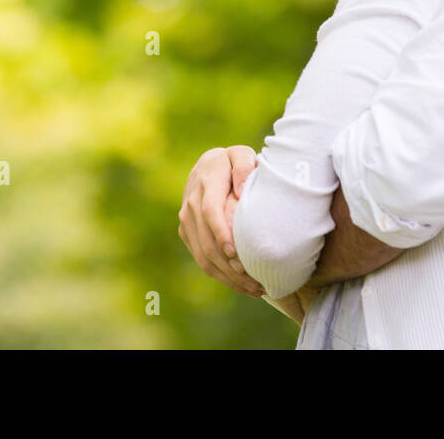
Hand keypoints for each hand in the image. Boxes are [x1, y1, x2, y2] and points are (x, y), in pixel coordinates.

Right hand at [178, 146, 262, 296]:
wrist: (206, 165)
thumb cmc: (231, 160)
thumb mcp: (240, 153)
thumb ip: (244, 166)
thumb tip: (241, 191)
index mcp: (206, 184)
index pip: (210, 212)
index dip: (221, 234)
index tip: (235, 253)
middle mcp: (191, 204)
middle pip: (207, 242)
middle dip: (230, 266)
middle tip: (257, 282)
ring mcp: (186, 220)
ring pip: (203, 256)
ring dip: (228, 277)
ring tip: (255, 289)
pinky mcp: (186, 232)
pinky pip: (201, 258)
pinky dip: (220, 275)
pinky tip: (241, 285)